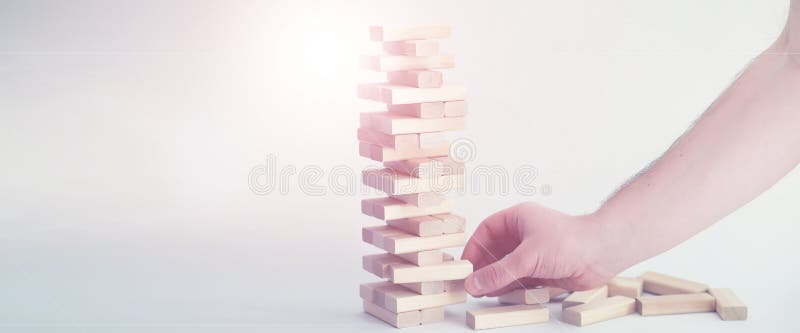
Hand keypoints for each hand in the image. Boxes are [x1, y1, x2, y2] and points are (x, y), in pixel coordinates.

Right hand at [461, 202, 621, 296]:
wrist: (603, 253)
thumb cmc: (571, 240)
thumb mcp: (527, 257)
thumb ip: (499, 272)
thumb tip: (475, 282)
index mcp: (518, 219)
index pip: (487, 231)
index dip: (474, 247)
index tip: (464, 265)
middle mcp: (524, 234)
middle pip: (494, 251)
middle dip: (482, 267)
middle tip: (470, 283)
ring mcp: (534, 253)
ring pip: (506, 267)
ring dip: (495, 279)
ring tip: (482, 292)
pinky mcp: (543, 269)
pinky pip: (519, 279)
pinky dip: (509, 287)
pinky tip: (500, 295)